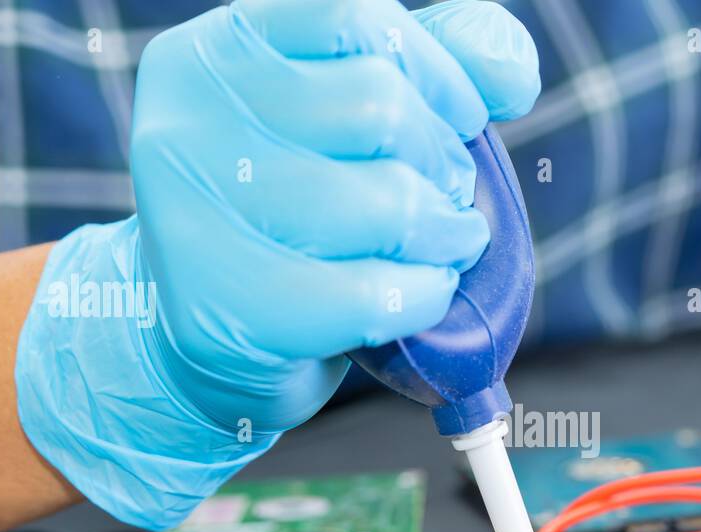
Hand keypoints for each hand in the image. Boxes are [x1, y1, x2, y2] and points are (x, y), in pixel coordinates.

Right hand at [15, 0, 539, 528]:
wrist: (200, 330)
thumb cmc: (287, 215)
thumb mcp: (341, 117)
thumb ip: (425, 62)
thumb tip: (512, 72)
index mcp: (216, 50)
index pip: (358, 19)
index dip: (437, 73)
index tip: (459, 120)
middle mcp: (189, 119)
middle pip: (383, 108)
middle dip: (444, 164)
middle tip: (445, 202)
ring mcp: (195, 215)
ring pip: (388, 202)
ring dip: (445, 235)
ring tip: (441, 248)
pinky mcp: (226, 307)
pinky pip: (374, 294)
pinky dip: (425, 296)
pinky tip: (420, 294)